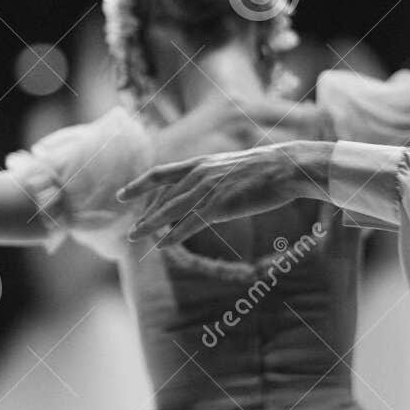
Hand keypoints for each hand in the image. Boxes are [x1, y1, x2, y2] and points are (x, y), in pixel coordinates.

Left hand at [119, 141, 328, 244]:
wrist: (286, 166)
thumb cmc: (266, 170)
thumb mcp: (233, 168)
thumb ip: (216, 178)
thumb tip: (208, 192)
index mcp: (201, 163)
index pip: (161, 173)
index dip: (140, 184)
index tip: (123, 194)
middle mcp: (199, 174)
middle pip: (162, 197)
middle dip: (144, 215)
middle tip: (130, 231)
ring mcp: (208, 189)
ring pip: (170, 211)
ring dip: (151, 226)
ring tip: (135, 238)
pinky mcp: (220, 204)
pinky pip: (190, 223)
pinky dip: (174, 235)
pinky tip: (163, 245)